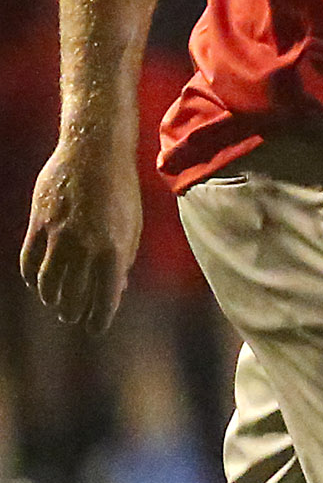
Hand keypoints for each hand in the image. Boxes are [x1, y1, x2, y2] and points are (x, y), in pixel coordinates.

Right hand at [21, 128, 142, 330]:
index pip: (104, 297)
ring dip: (51, 298)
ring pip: (48, 282)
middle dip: (73, 311)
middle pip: (72, 295)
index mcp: (115, 250)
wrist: (94, 153)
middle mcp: (86, 247)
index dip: (98, 318)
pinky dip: (31, 277)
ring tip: (56, 303)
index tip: (95, 329)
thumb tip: (116, 289)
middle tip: (72, 317)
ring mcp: (59, 236)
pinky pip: (29, 261)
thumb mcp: (132, 226)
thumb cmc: (120, 191)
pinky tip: (37, 282)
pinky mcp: (39, 224)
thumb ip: (123, 259)